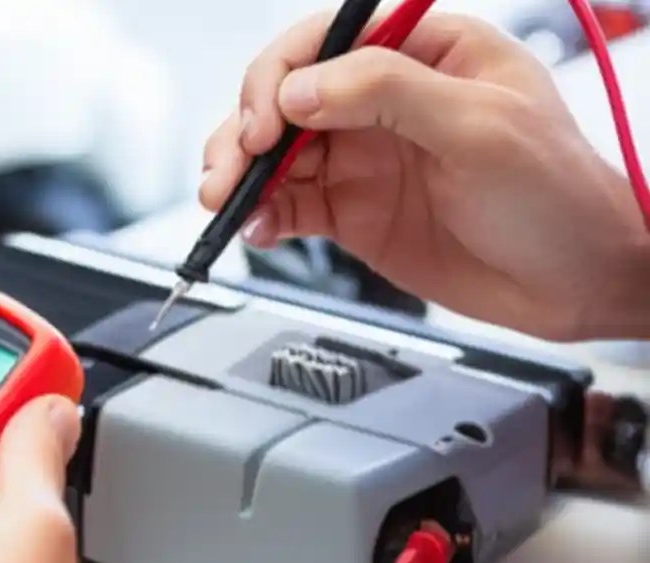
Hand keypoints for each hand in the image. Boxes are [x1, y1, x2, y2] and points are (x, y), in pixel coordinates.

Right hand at [200, 12, 649, 340]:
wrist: (576, 284)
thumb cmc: (558, 195)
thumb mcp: (481, 128)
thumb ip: (388, 95)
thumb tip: (302, 90)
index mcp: (423, 51)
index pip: (327, 41)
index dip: (281, 77)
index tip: (266, 124)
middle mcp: (384, 99)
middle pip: (286, 97)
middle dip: (246, 131)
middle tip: (231, 171)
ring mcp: (364, 156)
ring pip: (275, 153)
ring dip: (241, 176)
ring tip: (225, 203)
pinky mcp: (351, 211)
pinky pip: (289, 206)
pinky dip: (262, 217)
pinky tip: (256, 229)